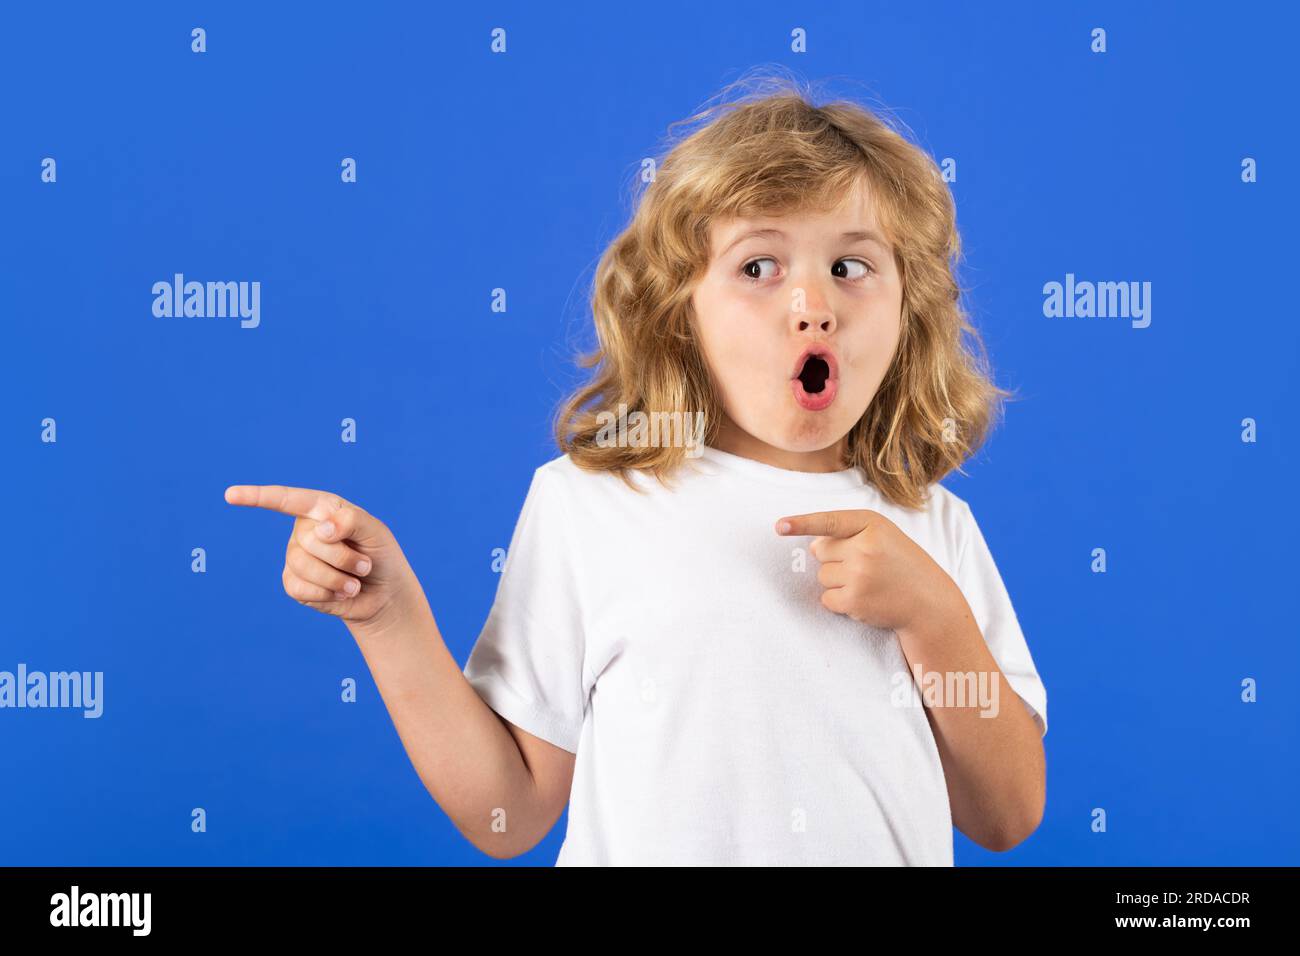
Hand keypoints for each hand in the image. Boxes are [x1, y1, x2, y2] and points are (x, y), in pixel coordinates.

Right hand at [225, 484, 415, 634]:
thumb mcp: (376, 532)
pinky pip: (300, 588)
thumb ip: (351, 521)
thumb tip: (320, 528)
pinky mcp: (294, 583)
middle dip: (344, 557)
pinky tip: (340, 593)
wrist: (384, 595)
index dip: (257, 497)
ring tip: (355, 582)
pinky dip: (327, 594)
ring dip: (338, 578)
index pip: (286, 500)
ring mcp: (295, 556)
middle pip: (310, 540)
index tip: (230, 495)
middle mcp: (304, 530)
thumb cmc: (381, 556)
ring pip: (304, 566)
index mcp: (321, 508)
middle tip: (364, 564)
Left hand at [775, 509, 961, 633]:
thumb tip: (812, 547)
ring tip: (868, 583)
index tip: (778, 526)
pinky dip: (839, 601)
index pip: (829, 522)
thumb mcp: (884, 536)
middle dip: (835, 559)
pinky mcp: (855, 600)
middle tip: (864, 566)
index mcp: (872, 523)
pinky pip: (826, 598)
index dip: (801, 524)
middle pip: (820, 551)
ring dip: (838, 581)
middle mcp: (865, 546)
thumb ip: (849, 533)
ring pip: (822, 575)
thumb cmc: (901, 565)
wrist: (928, 602)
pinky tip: (863, 598)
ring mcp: (859, 574)